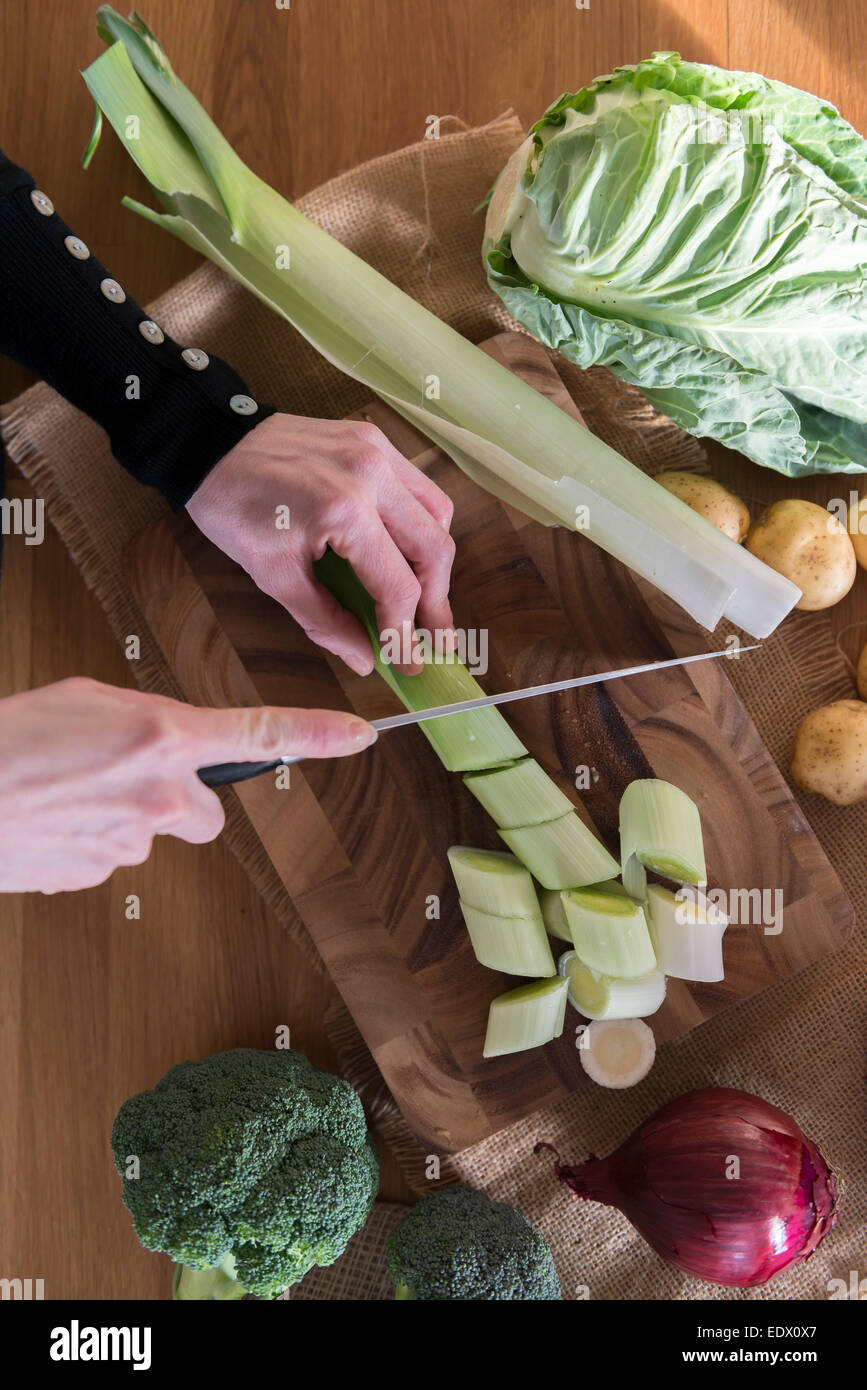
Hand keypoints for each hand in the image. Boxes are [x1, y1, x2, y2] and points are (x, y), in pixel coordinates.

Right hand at [0, 677, 376, 893]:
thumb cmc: (11, 735)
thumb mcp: (89, 699)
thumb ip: (147, 721)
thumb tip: (168, 744)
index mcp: (163, 735)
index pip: (261, 734)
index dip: (318, 734)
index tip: (361, 735)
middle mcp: (160, 793)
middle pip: (207, 813)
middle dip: (180, 800)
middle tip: (125, 778)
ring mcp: (131, 841)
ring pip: (152, 833)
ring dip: (124, 817)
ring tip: (67, 793)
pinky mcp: (98, 874)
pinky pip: (112, 856)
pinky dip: (91, 841)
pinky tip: (54, 819)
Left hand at [186, 413, 456, 674]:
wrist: (209, 444)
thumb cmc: (233, 508)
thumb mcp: (273, 575)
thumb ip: (325, 621)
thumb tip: (364, 659)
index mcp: (344, 510)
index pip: (398, 585)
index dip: (405, 633)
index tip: (408, 663)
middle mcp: (372, 475)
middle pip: (434, 549)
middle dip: (439, 603)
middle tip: (437, 642)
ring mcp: (377, 450)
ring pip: (438, 513)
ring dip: (436, 561)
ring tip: (426, 598)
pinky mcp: (374, 438)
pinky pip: (418, 486)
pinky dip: (422, 523)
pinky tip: (409, 550)